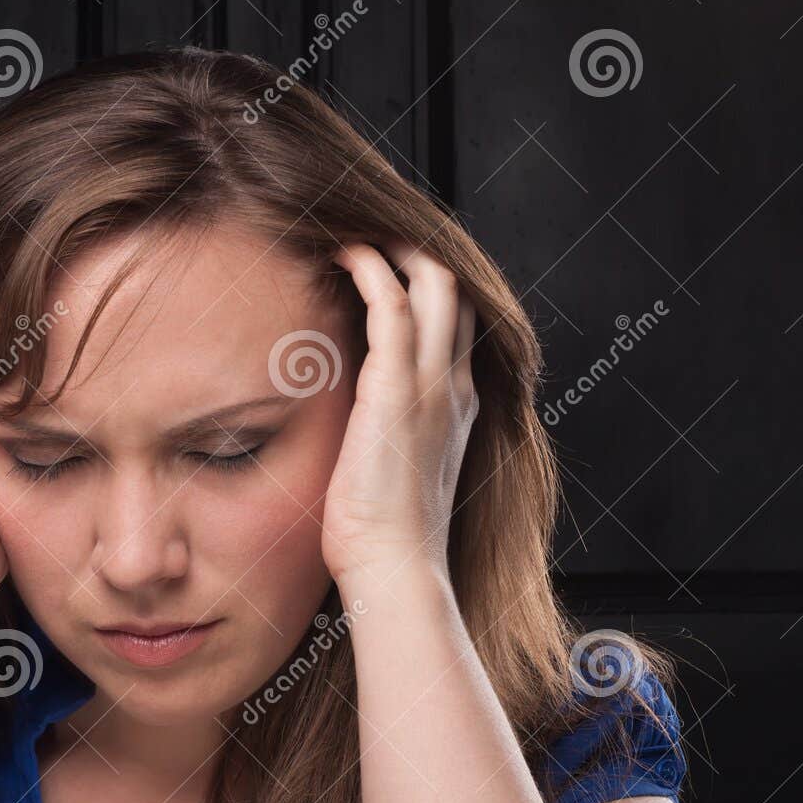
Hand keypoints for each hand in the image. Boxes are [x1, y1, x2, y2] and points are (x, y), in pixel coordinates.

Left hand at [321, 240, 477, 587]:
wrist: (396, 572)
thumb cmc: (384, 540)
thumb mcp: (395, 476)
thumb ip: (387, 439)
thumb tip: (355, 428)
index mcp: (458, 408)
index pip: (458, 325)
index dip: (431, 288)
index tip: (392, 267)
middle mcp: (454, 388)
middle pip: (456, 291)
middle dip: (419, 252)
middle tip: (374, 233)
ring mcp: (431, 386)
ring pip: (434, 284)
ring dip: (395, 248)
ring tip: (355, 230)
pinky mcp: (397, 390)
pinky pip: (392, 304)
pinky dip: (371, 268)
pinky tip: (344, 253)